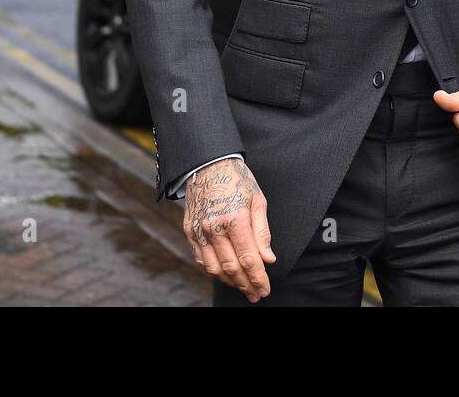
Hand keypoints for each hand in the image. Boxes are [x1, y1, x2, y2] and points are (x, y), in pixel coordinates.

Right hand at [183, 156, 275, 301]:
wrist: (208, 163)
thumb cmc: (237, 179)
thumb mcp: (257, 200)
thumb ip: (262, 232)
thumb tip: (268, 259)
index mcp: (234, 219)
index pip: (249, 259)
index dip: (258, 278)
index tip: (265, 289)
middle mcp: (214, 228)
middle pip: (231, 268)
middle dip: (246, 285)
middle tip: (256, 294)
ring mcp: (199, 231)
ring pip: (214, 268)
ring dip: (230, 282)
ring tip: (243, 288)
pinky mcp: (190, 231)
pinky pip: (201, 259)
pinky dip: (213, 271)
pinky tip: (225, 275)